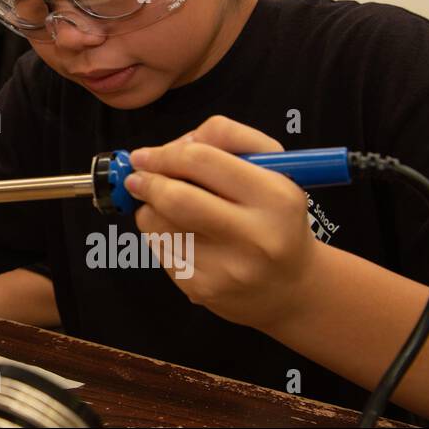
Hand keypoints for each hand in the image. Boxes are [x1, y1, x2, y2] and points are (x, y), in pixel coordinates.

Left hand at [124, 115, 316, 330]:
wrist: (291, 288)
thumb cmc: (275, 216)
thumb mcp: (270, 166)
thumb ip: (226, 139)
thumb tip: (169, 148)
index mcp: (275, 197)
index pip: (202, 160)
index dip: (164, 154)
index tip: (144, 155)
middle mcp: (255, 236)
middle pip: (175, 198)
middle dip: (147, 182)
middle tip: (137, 178)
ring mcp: (227, 269)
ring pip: (156, 223)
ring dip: (150, 208)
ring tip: (167, 209)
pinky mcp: (202, 289)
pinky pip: (158, 249)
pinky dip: (159, 235)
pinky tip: (182, 236)